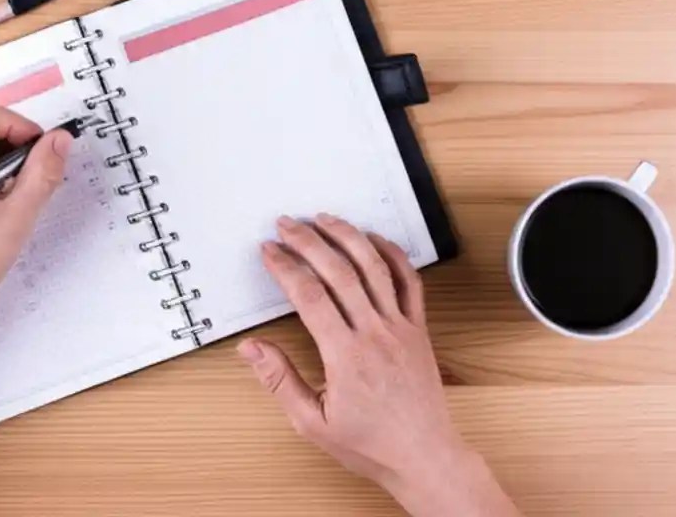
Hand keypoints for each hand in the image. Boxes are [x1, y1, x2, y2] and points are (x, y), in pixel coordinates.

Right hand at [238, 214, 517, 516]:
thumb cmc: (371, 445)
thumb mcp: (312, 423)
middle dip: (308, 241)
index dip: (285, 267)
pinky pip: (410, 282)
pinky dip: (393, 255)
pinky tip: (374, 240)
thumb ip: (280, 381)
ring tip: (325, 218)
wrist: (424, 456)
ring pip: (375, 268)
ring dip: (348, 237)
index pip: (310, 296)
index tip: (268, 251)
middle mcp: (375, 334)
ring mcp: (400, 328)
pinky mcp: (418, 329)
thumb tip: (251, 348)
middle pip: (339, 271)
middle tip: (286, 224)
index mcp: (346, 356)